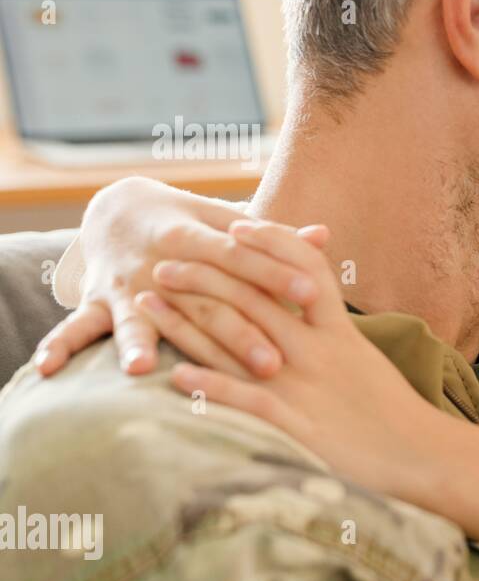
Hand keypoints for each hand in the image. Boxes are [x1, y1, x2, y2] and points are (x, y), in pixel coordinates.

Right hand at [34, 177, 320, 378]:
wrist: (120, 209)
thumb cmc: (193, 224)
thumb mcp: (227, 221)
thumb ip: (273, 237)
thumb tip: (325, 237)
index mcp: (199, 237)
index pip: (243, 257)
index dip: (277, 274)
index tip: (313, 296)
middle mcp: (160, 263)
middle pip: (202, 299)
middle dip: (236, 332)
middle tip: (271, 365)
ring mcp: (126, 285)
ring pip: (137, 315)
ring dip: (139, 341)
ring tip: (142, 367)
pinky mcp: (98, 302)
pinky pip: (77, 327)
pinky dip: (61, 347)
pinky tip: (51, 372)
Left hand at [119, 219, 478, 536]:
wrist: (425, 456)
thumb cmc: (395, 413)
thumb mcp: (366, 359)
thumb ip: (336, 331)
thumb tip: (312, 310)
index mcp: (339, 330)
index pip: (302, 266)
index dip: (265, 241)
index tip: (230, 227)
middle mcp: (319, 350)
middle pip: (254, 295)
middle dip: (203, 274)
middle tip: (163, 262)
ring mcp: (307, 386)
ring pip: (239, 338)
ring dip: (189, 319)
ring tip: (149, 303)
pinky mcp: (301, 426)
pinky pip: (249, 401)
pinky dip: (212, 387)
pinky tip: (178, 378)